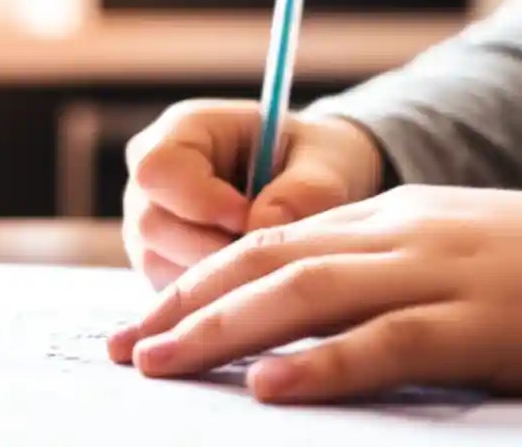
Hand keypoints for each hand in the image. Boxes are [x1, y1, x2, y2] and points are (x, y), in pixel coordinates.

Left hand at [107, 185, 521, 402]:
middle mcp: (398, 235)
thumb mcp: (441, 257)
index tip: (141, 324)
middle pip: (265, 262)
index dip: (195, 283)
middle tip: (125, 349)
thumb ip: (371, 277)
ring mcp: (439, 273)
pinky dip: (324, 363)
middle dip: (185, 305)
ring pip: (306, 292)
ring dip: (222, 328)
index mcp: (384, 220)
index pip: (265, 245)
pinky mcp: (481, 322)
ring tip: (162, 364)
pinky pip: (389, 341)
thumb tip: (286, 328)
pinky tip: (270, 386)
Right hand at [122, 99, 383, 288]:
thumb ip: (305, 188)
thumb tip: (265, 224)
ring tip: (263, 264)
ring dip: (212, 276)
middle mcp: (151, 178)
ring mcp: (146, 223)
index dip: (200, 202)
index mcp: (182, 131)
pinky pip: (167, 289)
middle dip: (211, 248)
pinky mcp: (157, 261)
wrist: (310, 182)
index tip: (250, 217)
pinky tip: (250, 279)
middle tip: (266, 254)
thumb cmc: (315, 160)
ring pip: (155, 263)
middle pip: (151, 225)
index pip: (158, 169)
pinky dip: (210, 295)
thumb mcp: (327, 160)